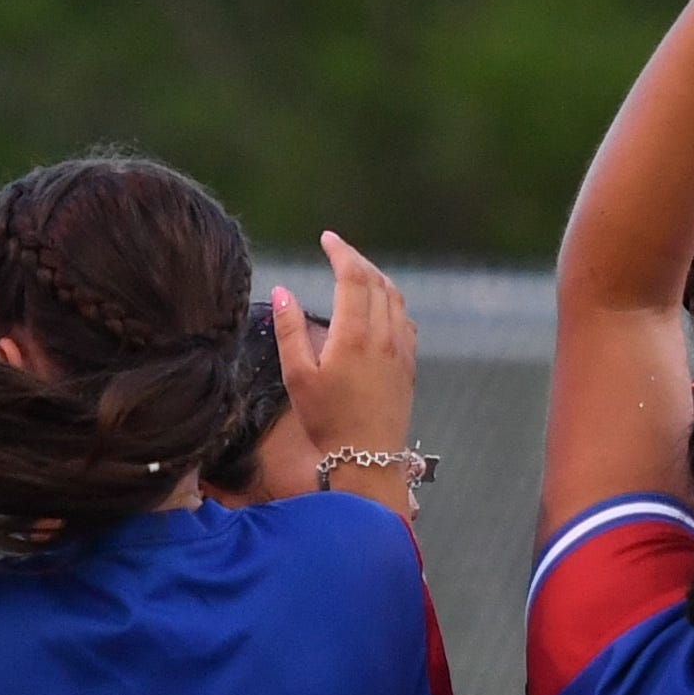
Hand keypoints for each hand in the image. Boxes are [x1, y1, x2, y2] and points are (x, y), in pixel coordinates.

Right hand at [274, 234, 415, 484]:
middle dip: (358, 260)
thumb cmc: (327, 419)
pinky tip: (379, 307)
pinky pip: (405, 319)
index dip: (342, 252)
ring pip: (396, 298)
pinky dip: (391, 301)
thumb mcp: (298, 376)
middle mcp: (385, 336)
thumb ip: (291, 330)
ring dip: (378, 278)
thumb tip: (284, 291)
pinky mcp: (409, 363)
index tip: (327, 238)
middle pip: (378, 282)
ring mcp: (402, 349)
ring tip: (356, 271)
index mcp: (356, 335)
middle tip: (338, 249)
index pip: (354, 277)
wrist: (369, 455)